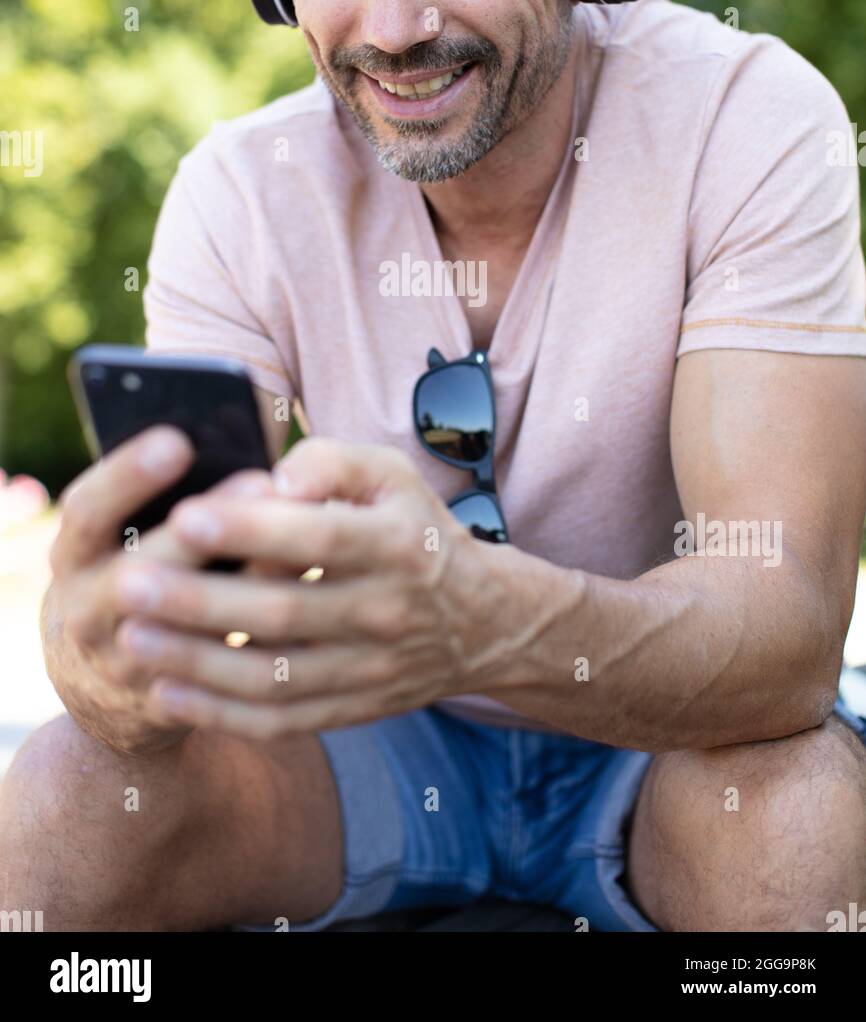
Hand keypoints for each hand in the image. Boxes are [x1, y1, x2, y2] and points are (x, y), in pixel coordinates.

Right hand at [46, 425, 275, 753]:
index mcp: (78, 549)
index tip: (179, 440)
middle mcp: (88, 607)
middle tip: (261, 482)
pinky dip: (259, 647)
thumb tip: (244, 453)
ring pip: (181, 632)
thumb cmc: (144, 562)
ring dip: (241, 590)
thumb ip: (176, 487)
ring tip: (298, 550)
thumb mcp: (129, 525)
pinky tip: (310, 615)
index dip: (128, 475)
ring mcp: (123, 662)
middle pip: (139, 573)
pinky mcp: (165, 703)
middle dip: (202, 531)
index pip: (89, 509)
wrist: (114, 670)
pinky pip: (214, 681)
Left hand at [116, 438, 510, 738]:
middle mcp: (384, 610)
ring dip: (197, 664)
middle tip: (129, 585)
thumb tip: (276, 477)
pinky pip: (282, 721)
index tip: (186, 518)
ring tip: (132, 639)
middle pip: (284, 613)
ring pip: (275, 677)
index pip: (319, 537)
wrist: (481, 622)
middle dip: (201, 603)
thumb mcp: (393, 477)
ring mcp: (368, 669)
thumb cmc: (413, 529)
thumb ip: (333, 461)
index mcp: (394, 544)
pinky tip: (167, 693)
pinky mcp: (352, 710)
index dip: (253, 530)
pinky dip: (221, 715)